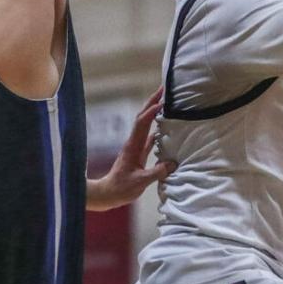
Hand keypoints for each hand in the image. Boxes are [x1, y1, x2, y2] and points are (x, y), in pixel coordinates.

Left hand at [86, 88, 174, 211]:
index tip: (163, 101)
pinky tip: (164, 126)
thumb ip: (157, 172)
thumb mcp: (141, 181)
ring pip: (145, 125)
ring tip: (165, 102)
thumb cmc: (122, 188)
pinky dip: (156, 128)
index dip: (152, 111)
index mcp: (133, 146)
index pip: (142, 123)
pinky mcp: (138, 154)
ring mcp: (136, 147)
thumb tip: (173, 163)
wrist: (109, 193)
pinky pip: (149, 137)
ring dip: (154, 112)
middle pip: (143, 117)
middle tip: (163, 89)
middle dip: (152, 102)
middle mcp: (134, 143)